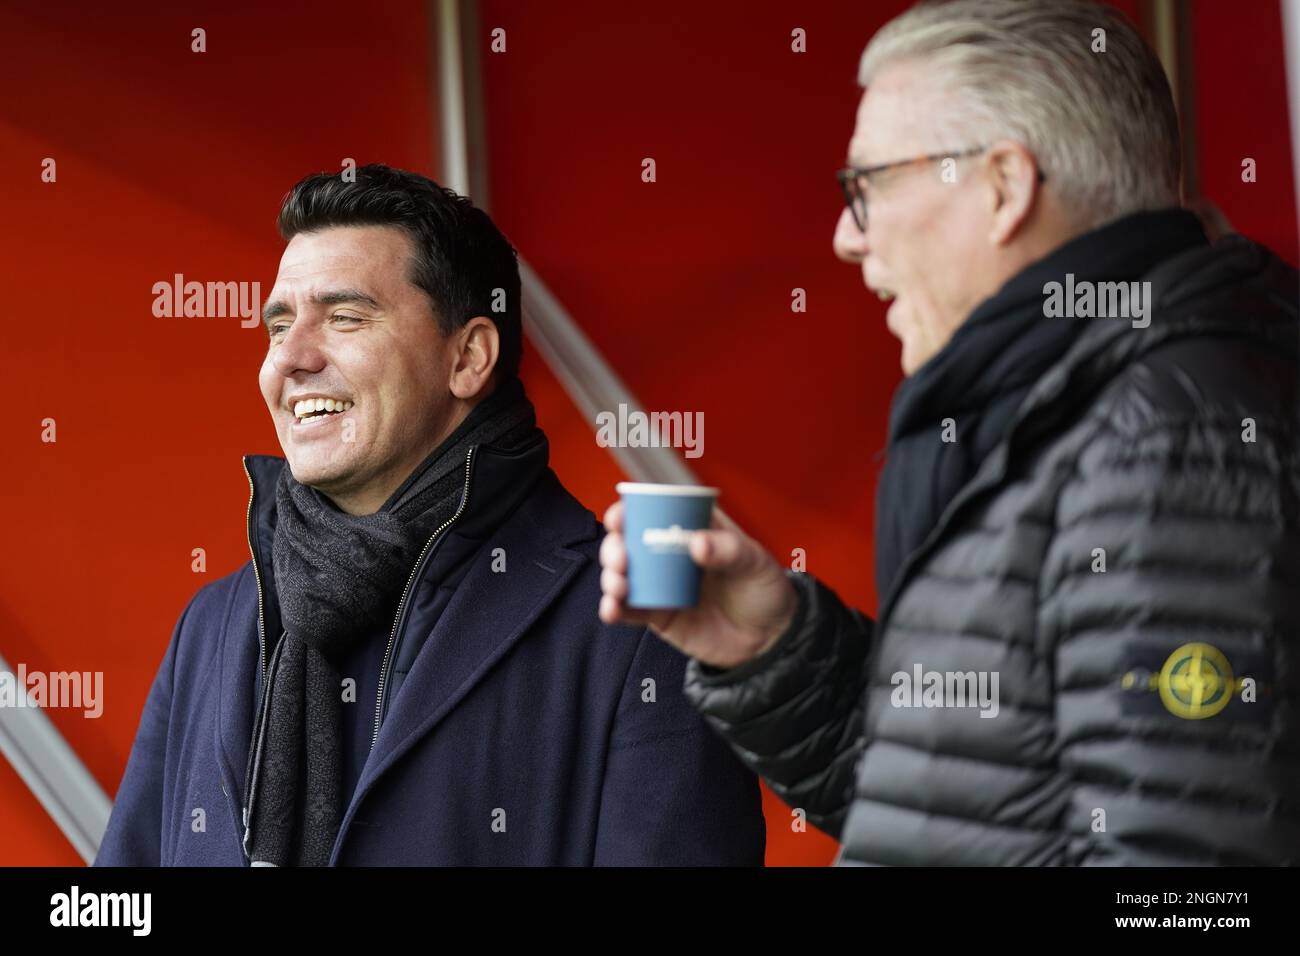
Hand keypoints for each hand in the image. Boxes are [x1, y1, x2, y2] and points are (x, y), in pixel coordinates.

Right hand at [598, 500, 798, 668]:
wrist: (770, 639)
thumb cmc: (764, 590)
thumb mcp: (755, 562)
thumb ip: (728, 550)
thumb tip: (697, 543)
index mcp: (692, 529)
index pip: (654, 511)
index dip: (630, 510)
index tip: (621, 516)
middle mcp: (671, 555)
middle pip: (628, 542)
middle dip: (614, 546)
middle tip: (622, 557)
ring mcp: (661, 585)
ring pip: (621, 574)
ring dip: (610, 576)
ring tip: (620, 585)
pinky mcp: (658, 615)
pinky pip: (628, 610)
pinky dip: (613, 609)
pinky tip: (612, 609)